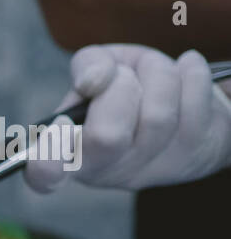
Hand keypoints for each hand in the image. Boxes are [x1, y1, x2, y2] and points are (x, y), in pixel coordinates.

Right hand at [25, 44, 230, 191]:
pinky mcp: (191, 157)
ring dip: (158, 74)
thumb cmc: (132, 91)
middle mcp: (104, 170)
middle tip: (125, 79)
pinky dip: (191, 72)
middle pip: (106, 137)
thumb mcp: (101, 68)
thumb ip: (89, 63)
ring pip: (157, 115)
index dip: (46, 162)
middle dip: (120, 88)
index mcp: (67, 152)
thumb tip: (94, 80)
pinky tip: (187, 72)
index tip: (56, 135)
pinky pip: (193, 101)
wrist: (189, 110)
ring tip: (156, 73)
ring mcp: (149, 169)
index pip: (45, 176)